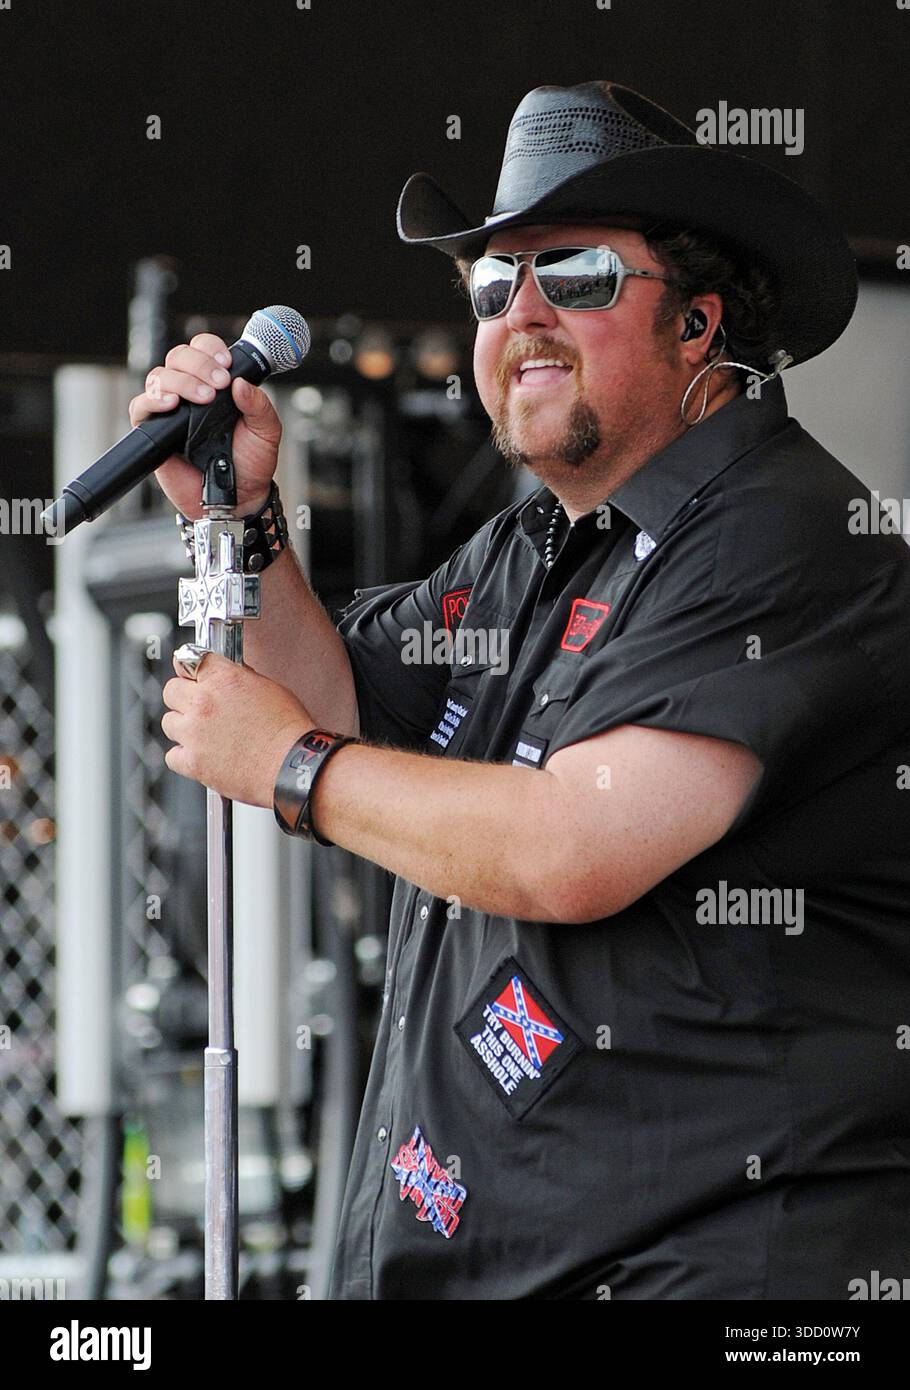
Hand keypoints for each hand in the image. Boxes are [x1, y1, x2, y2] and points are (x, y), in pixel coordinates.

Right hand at [128, 333, 282, 519]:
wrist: (238, 499)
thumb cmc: (250, 464)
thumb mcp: (266, 432)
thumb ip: (260, 405)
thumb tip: (241, 383)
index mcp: (215, 385)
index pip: (203, 350)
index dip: (211, 350)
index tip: (226, 364)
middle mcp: (190, 393)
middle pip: (178, 357)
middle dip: (198, 363)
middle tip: (218, 384)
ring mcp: (170, 411)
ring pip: (159, 376)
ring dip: (181, 381)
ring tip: (203, 398)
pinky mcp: (154, 433)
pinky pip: (140, 407)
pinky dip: (152, 400)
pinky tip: (172, 405)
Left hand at [161, 651, 312, 806]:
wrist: (292, 766)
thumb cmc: (288, 731)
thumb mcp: (269, 689)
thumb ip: (240, 680)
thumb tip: (228, 680)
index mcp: (224, 679)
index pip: (190, 660)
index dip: (191, 670)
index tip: (190, 675)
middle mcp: (203, 702)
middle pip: (171, 690)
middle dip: (183, 697)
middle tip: (196, 707)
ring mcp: (194, 733)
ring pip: (169, 722)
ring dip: (183, 727)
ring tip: (203, 735)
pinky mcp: (193, 762)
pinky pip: (172, 756)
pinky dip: (184, 757)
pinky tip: (201, 756)